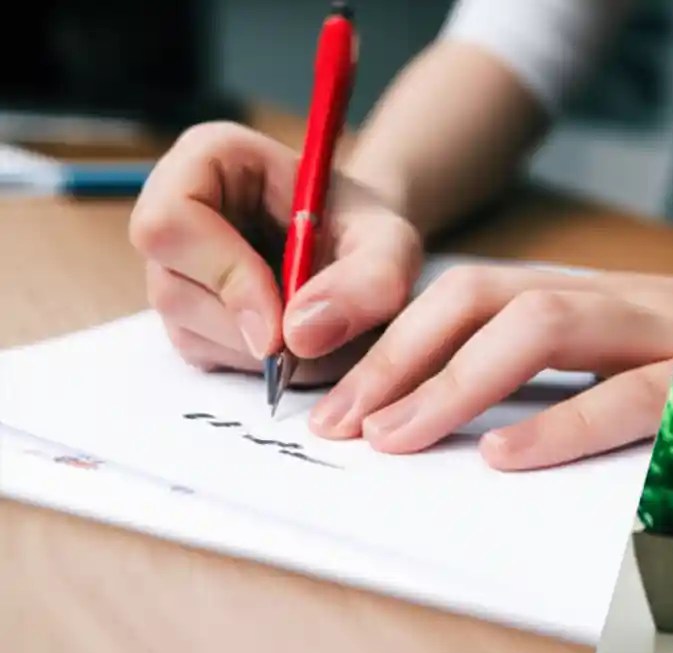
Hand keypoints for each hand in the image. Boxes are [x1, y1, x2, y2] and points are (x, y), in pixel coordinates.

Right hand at [130, 122, 421, 382]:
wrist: (364, 253)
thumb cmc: (368, 230)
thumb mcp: (391, 245)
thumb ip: (368, 280)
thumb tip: (299, 336)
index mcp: (209, 157)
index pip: (171, 220)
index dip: (223, 276)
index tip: (279, 323)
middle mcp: (174, 205)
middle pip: (170, 285)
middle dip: (245, 326)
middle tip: (307, 341)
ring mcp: (172, 262)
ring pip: (184, 326)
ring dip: (254, 350)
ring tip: (312, 332)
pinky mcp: (183, 309)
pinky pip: (200, 351)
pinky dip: (252, 362)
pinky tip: (291, 341)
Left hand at [307, 264, 672, 469]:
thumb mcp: (600, 356)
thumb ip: (529, 373)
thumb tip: (420, 416)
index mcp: (578, 292)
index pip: (465, 293)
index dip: (392, 337)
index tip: (333, 392)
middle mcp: (610, 296)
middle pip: (487, 296)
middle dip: (403, 355)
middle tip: (346, 421)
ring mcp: (658, 327)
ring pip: (545, 325)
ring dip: (458, 381)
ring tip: (400, 435)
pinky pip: (633, 392)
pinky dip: (565, 422)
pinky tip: (508, 455)